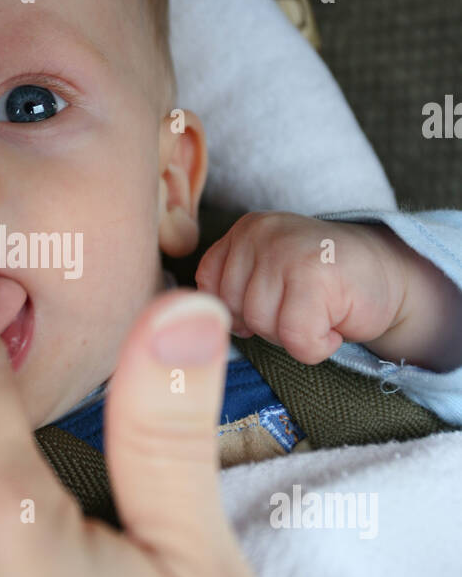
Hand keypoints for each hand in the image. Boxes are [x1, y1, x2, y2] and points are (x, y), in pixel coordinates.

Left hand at [195, 211, 406, 363]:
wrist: (389, 276)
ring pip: (263, 326)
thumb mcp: (265, 276)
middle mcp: (260, 232)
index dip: (241, 311)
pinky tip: (334, 322)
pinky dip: (317, 346)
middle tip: (304, 305)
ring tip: (320, 310)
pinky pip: (296, 339)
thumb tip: (187, 328)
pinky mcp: (316, 276)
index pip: (208, 289)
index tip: (277, 300)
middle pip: (234, 311)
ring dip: (295, 334)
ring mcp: (288, 250)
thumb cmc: (322, 284)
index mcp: (242, 230)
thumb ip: (229, 291)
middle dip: (269, 324)